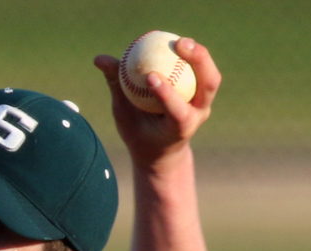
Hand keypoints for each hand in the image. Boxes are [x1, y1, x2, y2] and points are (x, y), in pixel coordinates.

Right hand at [93, 37, 222, 169]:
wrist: (161, 149)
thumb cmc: (138, 134)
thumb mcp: (123, 114)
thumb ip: (116, 85)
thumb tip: (99, 59)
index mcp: (179, 128)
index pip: (177, 110)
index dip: (166, 93)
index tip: (150, 76)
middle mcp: (198, 114)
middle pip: (209, 84)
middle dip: (199, 61)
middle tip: (179, 44)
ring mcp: (204, 103)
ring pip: (210, 75)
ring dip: (199, 54)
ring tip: (179, 40)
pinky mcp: (203, 93)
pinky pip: (201, 70)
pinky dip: (190, 54)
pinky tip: (173, 42)